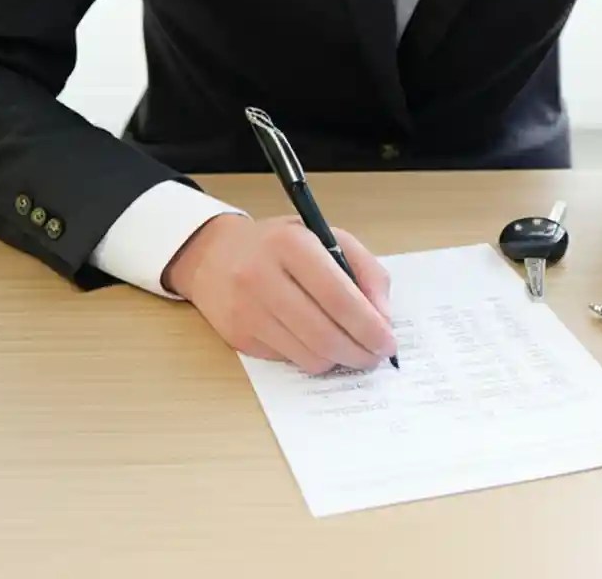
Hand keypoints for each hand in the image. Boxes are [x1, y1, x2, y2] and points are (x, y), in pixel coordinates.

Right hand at [163, 214, 394, 374]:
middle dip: (359, 353)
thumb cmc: (281, 246)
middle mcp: (263, 277)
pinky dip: (311, 357)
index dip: (370, 327)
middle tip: (375, 356)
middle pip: (324, 335)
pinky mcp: (238, 338)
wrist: (213, 254)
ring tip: (350, 350)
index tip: (388, 342)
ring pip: (308, 356)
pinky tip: (313, 340)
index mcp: (292, 245)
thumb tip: (384, 320)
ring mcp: (247, 311)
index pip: (339, 297)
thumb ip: (366, 272)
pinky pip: (289, 361)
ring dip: (338, 360)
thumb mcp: (327, 240)